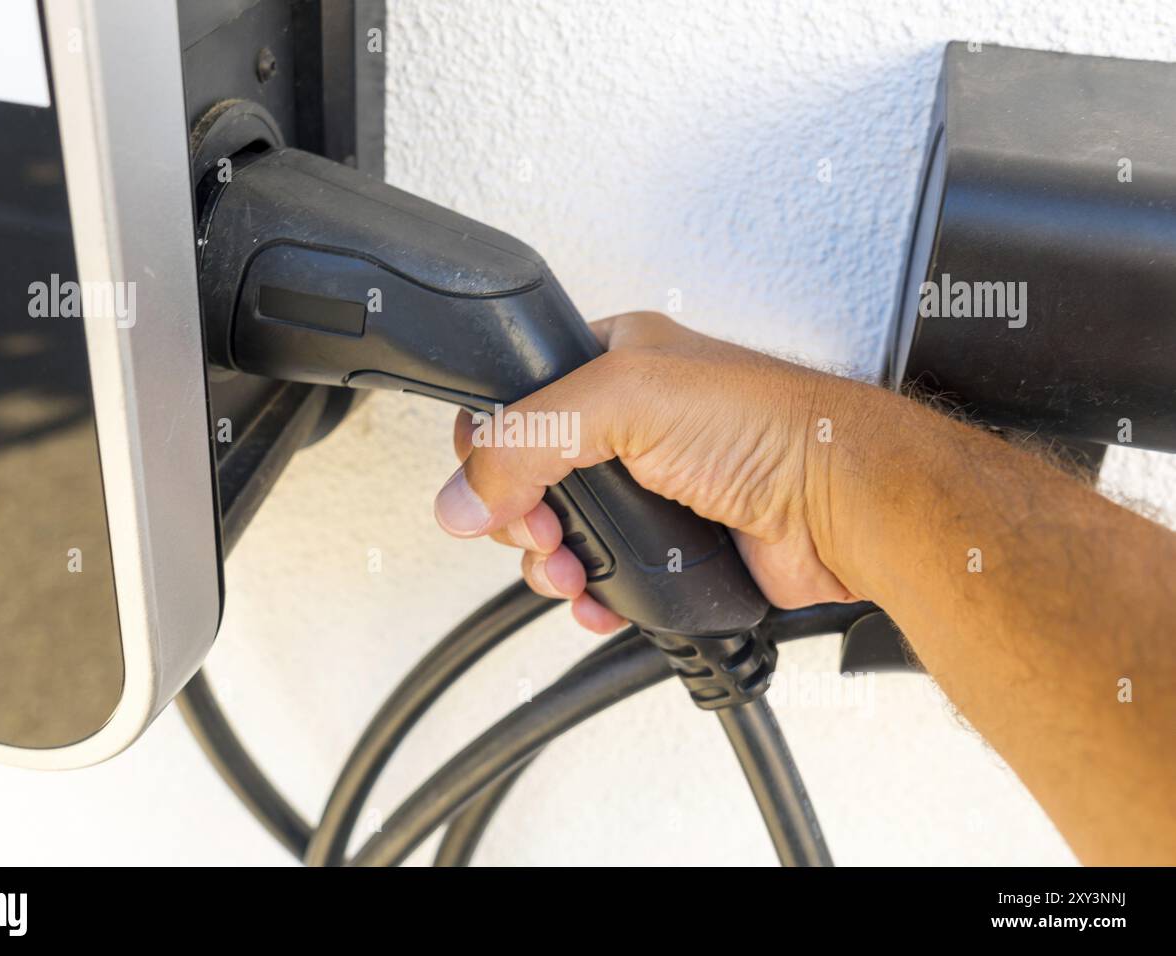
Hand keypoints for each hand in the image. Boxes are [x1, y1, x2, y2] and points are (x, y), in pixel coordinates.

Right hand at [432, 311, 859, 632]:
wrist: (840, 505)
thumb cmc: (768, 426)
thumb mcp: (627, 401)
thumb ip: (532, 438)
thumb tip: (464, 495)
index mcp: (612, 361)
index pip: (515, 400)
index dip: (491, 449)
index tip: (494, 487)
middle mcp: (627, 421)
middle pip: (528, 476)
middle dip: (521, 517)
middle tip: (542, 534)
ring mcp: (648, 486)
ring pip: (561, 533)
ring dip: (551, 563)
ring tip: (573, 573)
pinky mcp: (669, 543)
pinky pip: (604, 576)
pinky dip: (590, 595)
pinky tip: (598, 599)